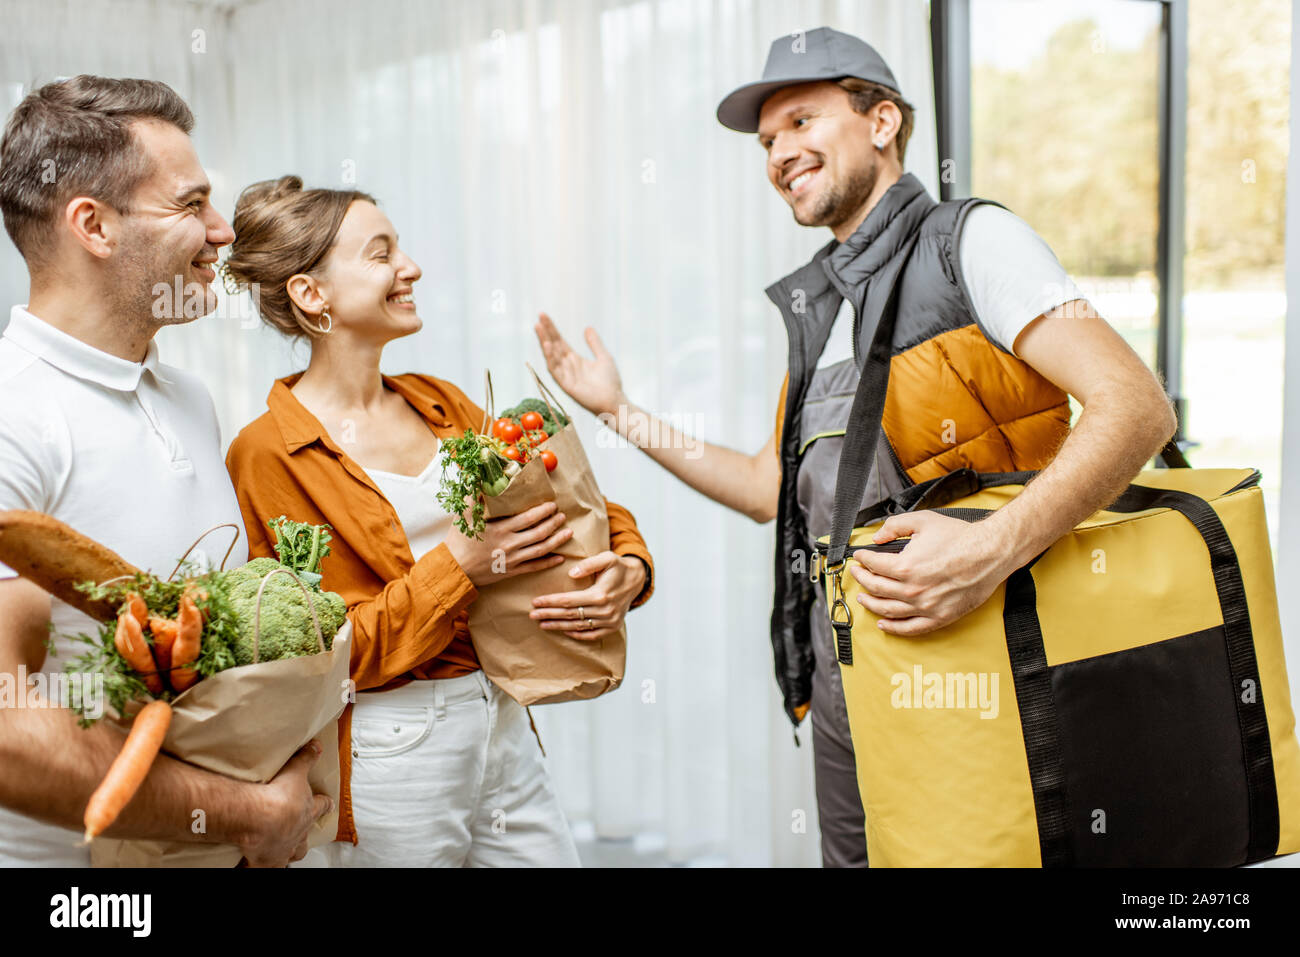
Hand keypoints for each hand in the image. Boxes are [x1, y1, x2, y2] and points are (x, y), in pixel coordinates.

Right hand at [238, 740, 332, 867]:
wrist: (261, 820)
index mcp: (309, 811)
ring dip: (288, 850)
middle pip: (307, 835)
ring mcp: (285, 849)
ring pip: (292, 854)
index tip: (330, 804)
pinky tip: (254, 863)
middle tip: (298, 828)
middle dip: (304, 832)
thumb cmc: (280, 796)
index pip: (322, 806)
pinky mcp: (268, 861)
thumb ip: (306, 758)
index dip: (326, 804)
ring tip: (281, 847)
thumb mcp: (296, 771)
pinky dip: (263, 865)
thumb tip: (317, 746)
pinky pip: (267, 867)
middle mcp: (300, 833)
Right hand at [445, 500, 572, 587]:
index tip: (552, 505)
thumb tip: (478, 477)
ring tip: (568, 532)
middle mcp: (510, 544)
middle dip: (553, 523)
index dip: (543, 511)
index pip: (528, 518)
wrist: (453, 568)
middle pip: (539, 533)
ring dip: (556, 540)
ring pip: (540, 549)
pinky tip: (560, 558)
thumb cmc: (458, 541)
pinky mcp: (511, 571)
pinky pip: (534, 567)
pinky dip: (548, 563)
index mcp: (501, 529)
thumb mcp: (464, 516)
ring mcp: (512, 559)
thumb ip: (474, 497)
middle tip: (562, 516)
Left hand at [529, 550, 645, 639]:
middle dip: (549, 615)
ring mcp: (609, 621)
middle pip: (570, 615)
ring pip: (578, 626)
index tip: (535, 602)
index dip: (550, 602)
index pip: (568, 600)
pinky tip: (562, 630)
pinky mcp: (612, 627)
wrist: (637, 580)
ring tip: (542, 624)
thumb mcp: (607, 558)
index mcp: (600, 594)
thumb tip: (572, 573)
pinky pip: (591, 634)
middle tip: (532, 615)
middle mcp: (604, 611)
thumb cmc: (618, 567)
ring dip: (558, 626)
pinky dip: (576, 634)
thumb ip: (589, 564)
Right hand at [534, 312, 624, 416]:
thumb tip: (588, 327)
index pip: (559, 341)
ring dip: (544, 342)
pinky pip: (555, 370)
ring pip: (551, 356)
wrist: (614, 400)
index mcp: (574, 359)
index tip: (544, 316)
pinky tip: (548, 346)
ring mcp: (566, 375)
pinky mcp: (566, 385)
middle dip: (546, 332)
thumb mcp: (603, 357)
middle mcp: (567, 366)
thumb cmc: (610, 382)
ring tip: (539, 328)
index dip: (552, 329)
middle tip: (539, 317)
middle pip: (553, 346)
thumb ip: (594, 343)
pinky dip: (551, 358)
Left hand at [847, 511, 1013, 636]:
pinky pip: (910, 628)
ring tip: (863, 597)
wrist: (990, 553)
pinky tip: (883, 624)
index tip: (860, 557)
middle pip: (876, 588)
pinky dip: (893, 628)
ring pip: (888, 610)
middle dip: (862, 580)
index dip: (863, 559)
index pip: (874, 565)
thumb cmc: (960, 538)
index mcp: (906, 567)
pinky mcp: (939, 617)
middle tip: (857, 574)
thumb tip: (877, 537)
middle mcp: (913, 590)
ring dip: (871, 604)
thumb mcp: (923, 521)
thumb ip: (895, 526)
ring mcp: (926, 607)